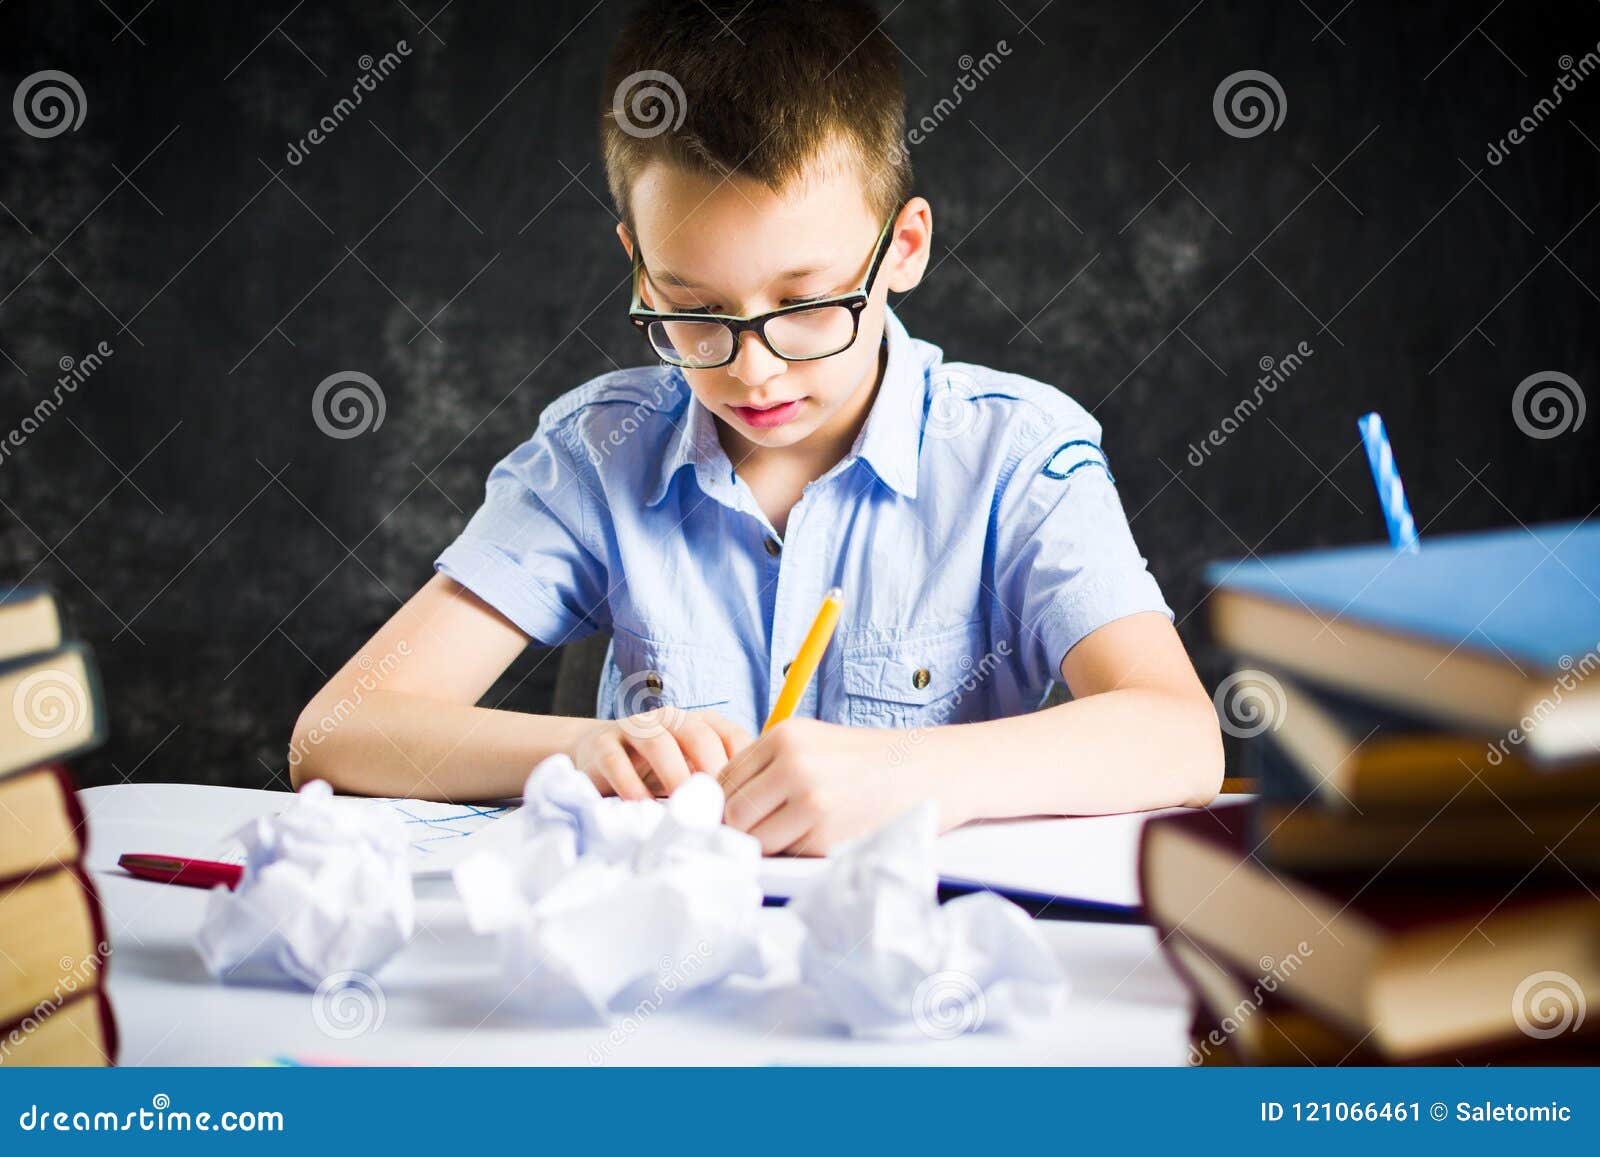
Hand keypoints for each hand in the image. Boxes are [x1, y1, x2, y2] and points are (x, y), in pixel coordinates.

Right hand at [572, 708, 751, 799]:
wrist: (599, 756)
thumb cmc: (659, 769)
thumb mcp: (693, 771)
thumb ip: (719, 782)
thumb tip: (754, 815)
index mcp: (700, 722)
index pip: (731, 735)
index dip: (741, 768)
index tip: (744, 802)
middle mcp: (670, 718)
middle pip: (698, 735)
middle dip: (711, 771)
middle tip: (718, 807)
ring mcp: (635, 728)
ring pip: (658, 743)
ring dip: (674, 776)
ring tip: (684, 808)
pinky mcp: (603, 744)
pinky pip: (616, 761)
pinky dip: (630, 785)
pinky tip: (642, 807)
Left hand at [718, 718, 929, 854]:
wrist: (927, 772)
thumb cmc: (867, 761)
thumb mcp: (813, 743)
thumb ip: (768, 765)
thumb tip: (719, 804)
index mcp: (784, 736)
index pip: (724, 778)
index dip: (726, 801)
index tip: (740, 812)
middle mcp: (792, 764)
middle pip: (732, 811)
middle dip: (742, 826)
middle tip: (765, 828)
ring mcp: (809, 800)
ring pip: (753, 837)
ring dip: (767, 842)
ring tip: (797, 831)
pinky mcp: (825, 835)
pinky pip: (786, 853)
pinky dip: (796, 851)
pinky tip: (821, 835)